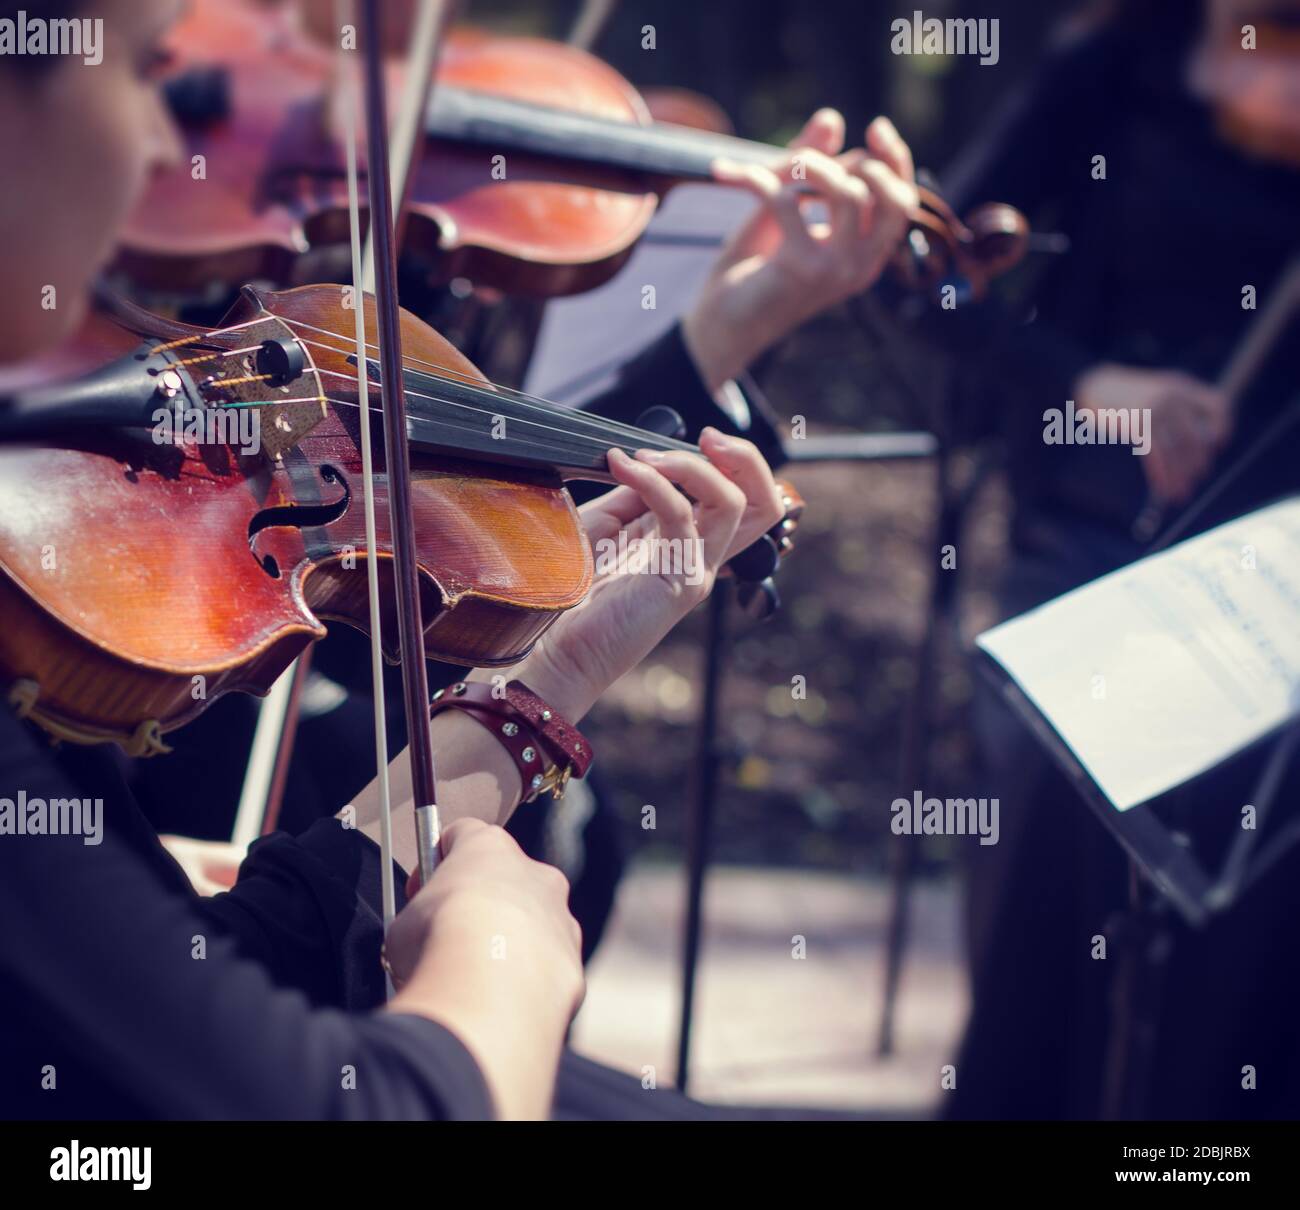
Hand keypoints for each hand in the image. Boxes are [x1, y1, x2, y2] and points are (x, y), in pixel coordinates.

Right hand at [385, 818, 581, 1004]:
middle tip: (452, 938)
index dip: (438, 861)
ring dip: (509, 944)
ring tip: (478, 979)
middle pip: (507, 879)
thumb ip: (420, 919)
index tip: (421, 891)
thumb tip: (419, 943)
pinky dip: (527, 980)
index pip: (464, 835)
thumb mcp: (404, 922)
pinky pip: (547, 967)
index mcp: (490, 849)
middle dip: (482, 905)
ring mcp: (560, 917)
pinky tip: (502, 1000)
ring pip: (534, 924)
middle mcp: (535, 874)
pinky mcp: (572, 961)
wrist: (486, 991)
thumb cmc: (438, 942)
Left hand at [500, 428, 784, 721]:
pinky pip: (680, 515)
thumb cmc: (572, 591)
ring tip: (648, 455)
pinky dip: (652, 480)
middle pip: (763, 503)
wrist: (554, 646)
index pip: (741, 495)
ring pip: (735, 504)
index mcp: (688, 541)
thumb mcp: (606, 522)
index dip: (731, 459)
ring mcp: (696, 570)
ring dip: (693, 465)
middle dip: (744, 457)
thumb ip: (636, 490)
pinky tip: (622, 466)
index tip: (694, 438)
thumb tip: (649, 458)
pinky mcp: (678, 582)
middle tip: (708, 437)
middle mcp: (701, 556)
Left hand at [681, 110, 917, 390]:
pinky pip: (789, 200)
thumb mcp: (787, 213)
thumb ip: (810, 169)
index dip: (897, 162)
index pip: (903, 203)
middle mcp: (859, 267)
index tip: (876, 128)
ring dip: (806, 166)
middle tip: (816, 163)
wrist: (723, 327)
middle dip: (859, 163)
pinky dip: (756, 180)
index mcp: (866, 257)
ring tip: (769, 171)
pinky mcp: (800, 269)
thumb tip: (832, 118)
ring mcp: (834, 270)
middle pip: (889, 197)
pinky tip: (729, 177)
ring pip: (846, 191)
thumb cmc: (756, 271)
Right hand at [1074, 363, 1231, 504]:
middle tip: (1197, 478)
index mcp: (1182, 385)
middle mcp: (1172, 395)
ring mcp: (1154, 409)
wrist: (1093, 385)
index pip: (1218, 406)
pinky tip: (1164, 489)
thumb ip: (1181, 410)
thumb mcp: (1159, 391)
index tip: (1217, 446)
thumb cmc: (1127, 395)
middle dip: (1198, 463)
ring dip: (1181, 477)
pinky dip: (1162, 476)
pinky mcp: (1137, 424)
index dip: (1222, 428)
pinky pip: (1156, 456)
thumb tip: (1203, 445)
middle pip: (1196, 436)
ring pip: (1177, 450)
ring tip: (1181, 494)